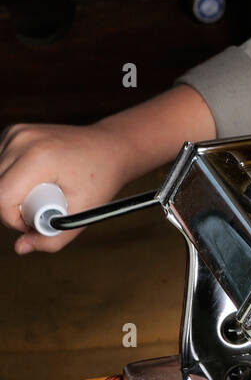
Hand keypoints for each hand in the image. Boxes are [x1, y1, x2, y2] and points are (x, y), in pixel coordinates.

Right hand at [0, 121, 131, 254]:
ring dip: (9, 193)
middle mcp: (24, 139)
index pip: (3, 196)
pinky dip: (8, 177)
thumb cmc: (101, 179)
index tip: (34, 223)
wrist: (111, 147)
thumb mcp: (83, 214)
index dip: (13, 219)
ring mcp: (17, 132)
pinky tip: (31, 179)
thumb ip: (52, 239)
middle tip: (41, 209)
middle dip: (11, 209)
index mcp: (40, 156)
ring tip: (39, 193)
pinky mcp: (14, 132)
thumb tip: (20, 248)